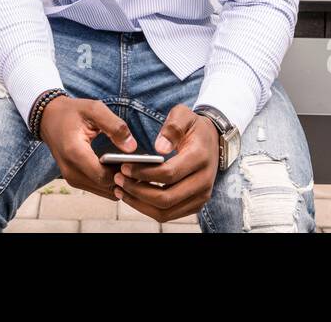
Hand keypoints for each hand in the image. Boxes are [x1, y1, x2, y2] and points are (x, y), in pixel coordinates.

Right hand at [38, 96, 137, 199]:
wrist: (48, 118)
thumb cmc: (72, 112)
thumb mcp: (94, 109)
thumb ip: (115, 126)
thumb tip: (132, 148)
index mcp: (74, 152)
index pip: (103, 175)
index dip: (123, 173)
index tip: (139, 164)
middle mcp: (70, 170)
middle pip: (105, 186)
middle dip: (125, 179)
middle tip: (143, 168)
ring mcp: (71, 178)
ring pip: (103, 190)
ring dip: (119, 183)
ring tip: (134, 168)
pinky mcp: (74, 180)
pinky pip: (97, 187)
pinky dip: (111, 182)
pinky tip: (121, 170)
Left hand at [111, 104, 218, 222]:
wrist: (212, 140)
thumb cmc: (192, 127)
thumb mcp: (183, 115)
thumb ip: (172, 127)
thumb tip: (159, 149)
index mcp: (200, 158)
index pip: (169, 174)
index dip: (144, 173)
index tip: (124, 167)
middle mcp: (203, 182)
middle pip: (166, 198)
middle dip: (138, 191)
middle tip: (118, 179)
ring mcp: (201, 197)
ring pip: (165, 212)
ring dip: (139, 204)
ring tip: (120, 190)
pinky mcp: (195, 205)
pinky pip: (168, 215)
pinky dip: (148, 209)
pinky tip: (132, 196)